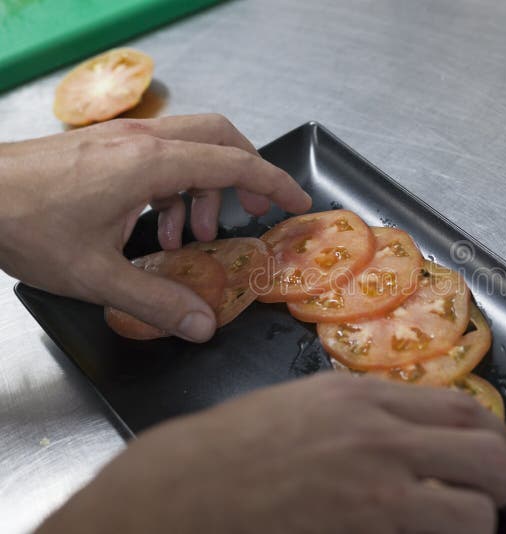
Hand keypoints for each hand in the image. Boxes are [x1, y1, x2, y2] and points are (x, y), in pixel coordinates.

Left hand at [0, 114, 310, 340]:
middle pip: (219, 134)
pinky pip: (161, 154)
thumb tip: (203, 326)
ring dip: (206, 185)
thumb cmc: (24, 225)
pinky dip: (177, 186)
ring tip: (196, 235)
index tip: (296, 201)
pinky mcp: (105, 145)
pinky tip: (158, 228)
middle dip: (247, 171)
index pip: (233, 161)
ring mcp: (122, 137)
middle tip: (256, 209)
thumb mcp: (95, 276)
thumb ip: (156, 301)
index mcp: (149, 164)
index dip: (273, 181)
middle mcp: (142, 140)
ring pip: (190, 143)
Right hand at [37, 373, 505, 533]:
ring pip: (476, 514)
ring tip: (452, 527)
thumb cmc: (229, 448)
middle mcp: (381, 439)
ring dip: (474, 524)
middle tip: (487, 498)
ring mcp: (376, 494)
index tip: (489, 457)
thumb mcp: (303, 403)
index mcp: (365, 397)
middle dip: (502, 482)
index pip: (467, 410)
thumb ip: (365, 410)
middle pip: (490, 457)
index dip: (493, 438)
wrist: (178, 493)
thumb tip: (411, 426)